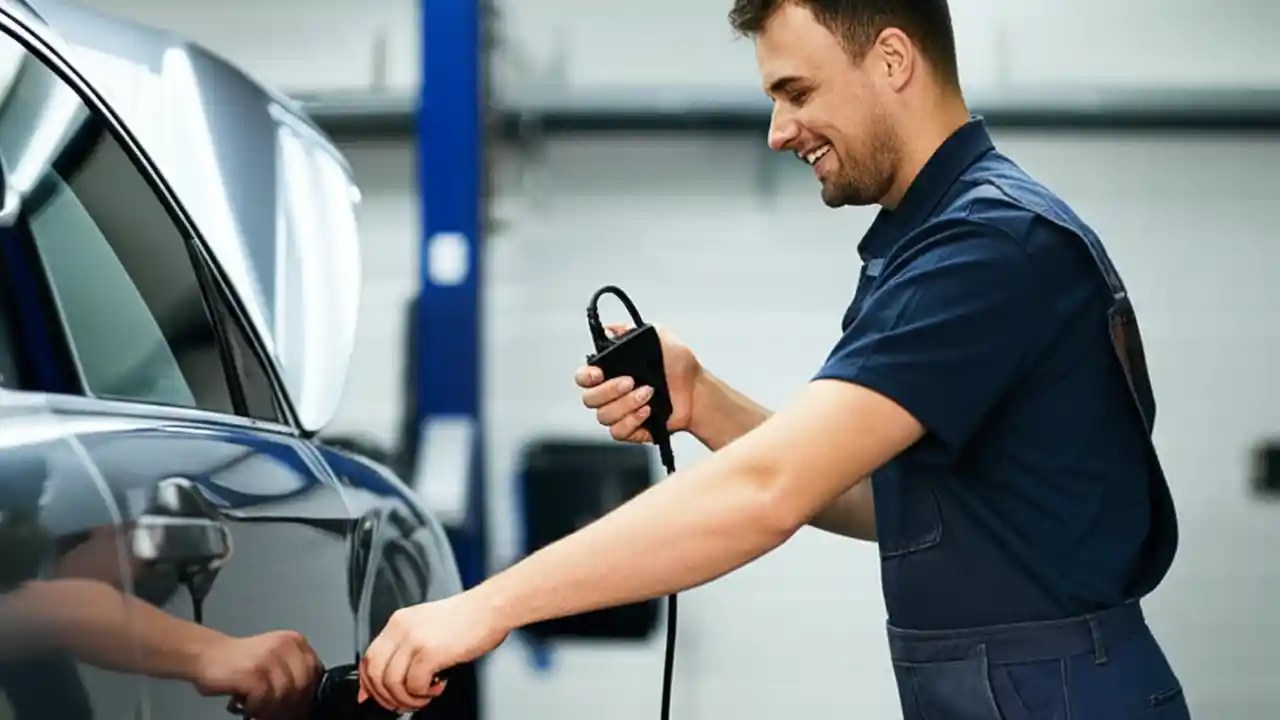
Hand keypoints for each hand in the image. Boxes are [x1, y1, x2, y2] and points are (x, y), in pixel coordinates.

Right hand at [193, 630, 320, 719]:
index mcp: (295, 642)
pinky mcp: (252, 672)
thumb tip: (304, 703)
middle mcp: (285, 646)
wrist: (207, 654)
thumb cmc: (239, 663)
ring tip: (258, 709)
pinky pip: (265, 699)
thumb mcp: (275, 661)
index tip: (298, 708)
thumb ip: (292, 674)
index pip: (314, 672)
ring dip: (271, 709)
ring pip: (285, 695)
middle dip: (290, 706)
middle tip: (276, 715)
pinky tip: (246, 704)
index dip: (306, 695)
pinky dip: (256, 707)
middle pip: (302, 686)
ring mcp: (269, 658)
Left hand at [357, 593, 506, 712]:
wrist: (492, 607)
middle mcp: (401, 628)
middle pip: (374, 672)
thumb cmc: (468, 618)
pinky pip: (414, 685)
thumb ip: (407, 649)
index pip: (368, 657)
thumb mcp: (428, 628)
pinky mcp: (430, 652)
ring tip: (425, 695)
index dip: (369, 683)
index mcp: (399, 622)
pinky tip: (438, 686)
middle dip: (385, 696)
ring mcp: (414, 639)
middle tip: (403, 703)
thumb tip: (389, 679)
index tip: (375, 697)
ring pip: (391, 683)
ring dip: (407, 698)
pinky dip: (424, 694)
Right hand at [576, 323, 701, 442]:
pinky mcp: (632, 430)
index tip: (598, 373)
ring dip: (626, 405)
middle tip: (632, 381)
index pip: (584, 377)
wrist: (697, 390)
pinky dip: (632, 421)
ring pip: (604, 416)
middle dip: (610, 390)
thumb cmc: (679, 365)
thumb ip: (632, 331)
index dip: (586, 376)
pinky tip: (648, 411)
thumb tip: (610, 328)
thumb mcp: (658, 338)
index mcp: (611, 371)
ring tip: (649, 394)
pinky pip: (618, 432)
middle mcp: (611, 394)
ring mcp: (620, 413)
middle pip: (589, 399)